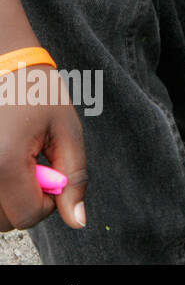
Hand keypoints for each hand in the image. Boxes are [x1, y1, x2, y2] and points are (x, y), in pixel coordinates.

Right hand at [0, 70, 86, 232]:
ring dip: (7, 197)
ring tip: (15, 160)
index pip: (29, 216)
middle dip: (25, 201)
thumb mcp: (66, 130)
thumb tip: (77, 220)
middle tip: (33, 164)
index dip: (49, 201)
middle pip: (5, 222)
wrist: (3, 62)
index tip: (52, 172)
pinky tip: (4, 161)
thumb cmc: (37, 91)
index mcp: (3, 163)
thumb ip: (73, 177)